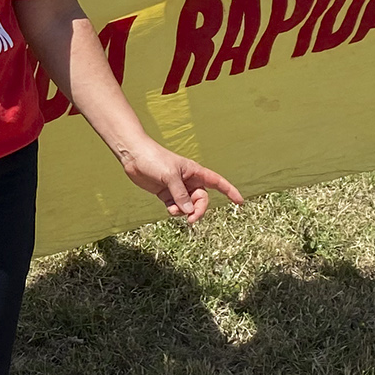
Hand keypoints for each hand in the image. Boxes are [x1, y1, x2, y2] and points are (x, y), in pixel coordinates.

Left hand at [117, 137, 242, 225]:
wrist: (134, 156)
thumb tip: (189, 212)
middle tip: (191, 219)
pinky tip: (169, 209)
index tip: (240, 202)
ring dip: (184, 212)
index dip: (230, 191)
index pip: (218, 182)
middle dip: (198, 210)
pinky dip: (175, 211)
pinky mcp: (166, 194)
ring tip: (173, 210)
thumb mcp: (170, 176)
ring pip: (188, 206)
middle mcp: (189, 181)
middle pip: (202, 200)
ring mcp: (177, 188)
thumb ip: (180, 195)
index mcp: (195, 172)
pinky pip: (176, 208)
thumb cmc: (154, 159)